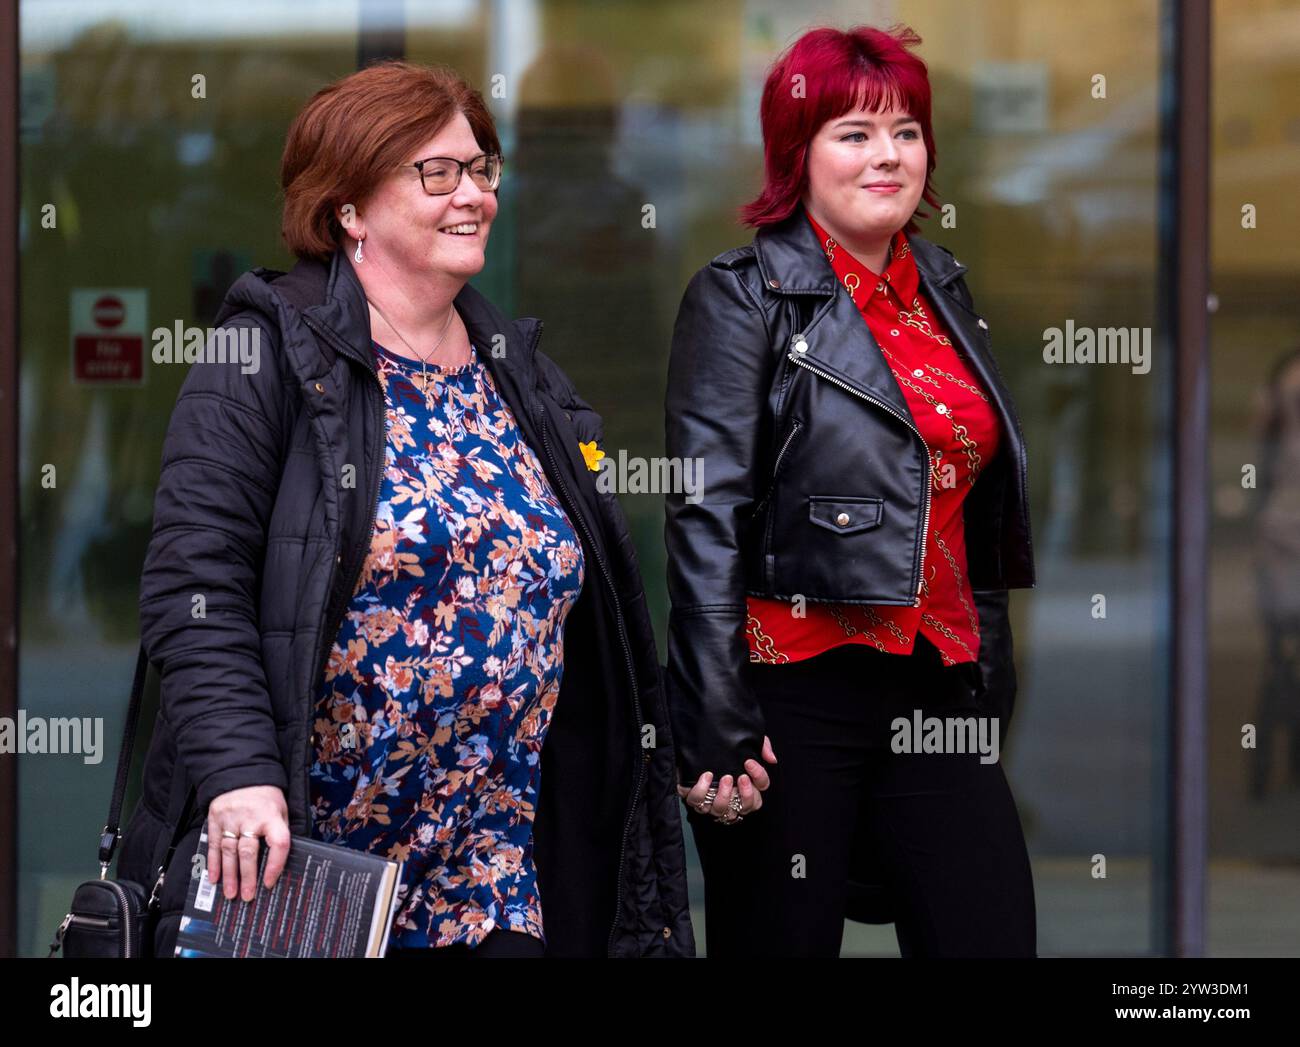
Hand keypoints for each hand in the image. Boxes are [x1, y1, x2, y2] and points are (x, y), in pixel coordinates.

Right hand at [206, 785, 291, 901]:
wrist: (242, 773)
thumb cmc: (266, 797)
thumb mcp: (282, 810)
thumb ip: (280, 832)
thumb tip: (282, 862)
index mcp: (272, 816)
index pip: (278, 843)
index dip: (275, 865)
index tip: (269, 882)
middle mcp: (250, 818)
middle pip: (248, 852)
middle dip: (247, 877)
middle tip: (247, 897)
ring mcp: (230, 819)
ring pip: (229, 851)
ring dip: (229, 875)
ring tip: (231, 893)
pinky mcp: (215, 819)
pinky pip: (212, 844)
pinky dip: (213, 863)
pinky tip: (214, 878)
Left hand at [676, 736, 777, 822]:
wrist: (698, 744)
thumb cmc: (727, 748)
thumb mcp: (747, 743)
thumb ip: (762, 747)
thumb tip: (771, 759)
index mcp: (748, 787)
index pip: (761, 789)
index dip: (758, 777)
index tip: (749, 762)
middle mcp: (733, 799)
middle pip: (746, 807)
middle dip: (745, 794)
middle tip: (740, 777)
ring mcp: (714, 802)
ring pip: (722, 811)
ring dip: (724, 796)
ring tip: (724, 778)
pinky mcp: (696, 799)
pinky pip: (698, 804)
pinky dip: (702, 791)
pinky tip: (706, 776)